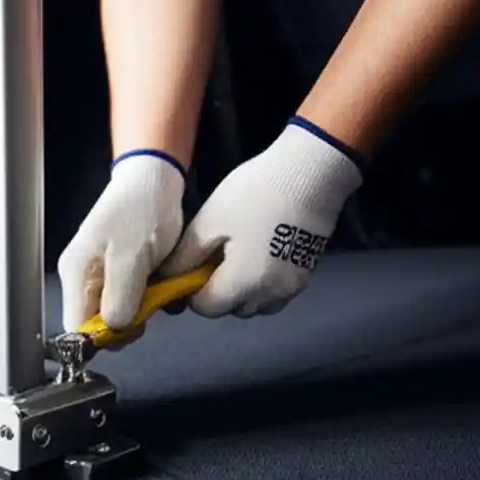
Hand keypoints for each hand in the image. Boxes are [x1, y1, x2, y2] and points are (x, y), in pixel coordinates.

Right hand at [57, 153, 184, 337]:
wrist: (154, 180)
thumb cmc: (140, 212)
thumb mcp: (132, 256)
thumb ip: (120, 296)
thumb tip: (113, 328)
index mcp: (76, 274)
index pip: (75, 327)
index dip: (101, 337)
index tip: (132, 326)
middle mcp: (82, 279)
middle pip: (94, 324)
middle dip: (124, 325)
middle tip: (150, 308)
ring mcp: (99, 277)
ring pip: (113, 314)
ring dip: (138, 313)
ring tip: (158, 295)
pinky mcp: (117, 274)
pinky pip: (126, 301)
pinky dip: (144, 301)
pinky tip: (159, 289)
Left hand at [161, 119, 362, 316]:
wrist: (311, 171)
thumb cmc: (253, 194)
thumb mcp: (209, 223)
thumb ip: (184, 258)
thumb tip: (167, 279)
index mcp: (245, 283)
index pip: (207, 308)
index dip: (192, 291)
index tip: (191, 268)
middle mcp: (272, 293)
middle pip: (233, 309)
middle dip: (218, 292)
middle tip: (214, 258)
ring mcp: (294, 286)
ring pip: (257, 305)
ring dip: (242, 291)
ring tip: (237, 256)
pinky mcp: (308, 273)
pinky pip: (277, 293)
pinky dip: (263, 284)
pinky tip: (259, 255)